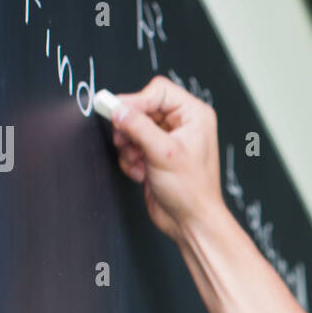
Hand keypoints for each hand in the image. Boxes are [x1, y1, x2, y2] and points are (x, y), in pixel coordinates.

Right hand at [108, 76, 223, 242]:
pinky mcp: (154, 154)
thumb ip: (138, 127)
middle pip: (142, 108)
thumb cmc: (192, 191)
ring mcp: (167, 139)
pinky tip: (141, 173)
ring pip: (132, 127)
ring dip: (129, 146)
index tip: (118, 112)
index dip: (136, 101)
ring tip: (138, 161)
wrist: (189, 221)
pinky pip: (131, 145)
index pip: (157, 91)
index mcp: (194, 115)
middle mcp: (182, 124)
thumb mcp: (164, 153)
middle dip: (131, 128)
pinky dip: (130, 159)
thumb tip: (118, 110)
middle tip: (126, 142)